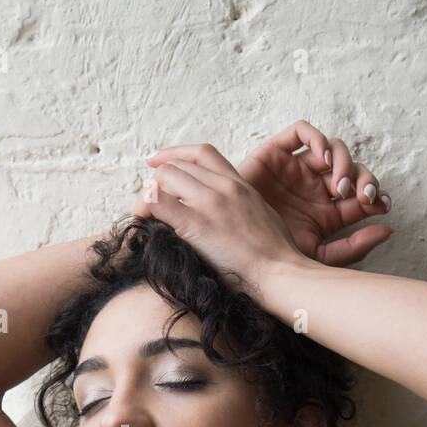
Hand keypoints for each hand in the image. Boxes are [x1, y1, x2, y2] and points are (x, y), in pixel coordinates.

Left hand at [132, 142, 307, 294]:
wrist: (281, 274)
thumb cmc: (277, 256)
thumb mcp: (262, 215)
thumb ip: (241, 205)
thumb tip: (226, 211)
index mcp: (239, 184)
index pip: (201, 153)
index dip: (175, 154)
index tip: (158, 163)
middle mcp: (223, 187)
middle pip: (176, 165)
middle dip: (158, 181)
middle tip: (150, 204)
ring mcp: (210, 203)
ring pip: (162, 178)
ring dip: (149, 196)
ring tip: (148, 217)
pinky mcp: (196, 225)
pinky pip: (157, 202)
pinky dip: (145, 209)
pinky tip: (147, 224)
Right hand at [235, 119, 392, 266]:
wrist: (233, 247)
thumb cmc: (270, 256)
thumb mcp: (316, 257)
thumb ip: (352, 249)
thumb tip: (388, 230)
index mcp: (328, 211)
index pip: (361, 195)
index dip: (376, 195)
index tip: (380, 205)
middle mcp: (316, 187)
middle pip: (352, 170)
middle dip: (363, 179)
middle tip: (360, 195)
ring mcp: (297, 168)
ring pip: (331, 149)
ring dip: (343, 162)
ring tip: (339, 184)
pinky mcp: (277, 152)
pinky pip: (301, 133)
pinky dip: (317, 139)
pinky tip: (323, 159)